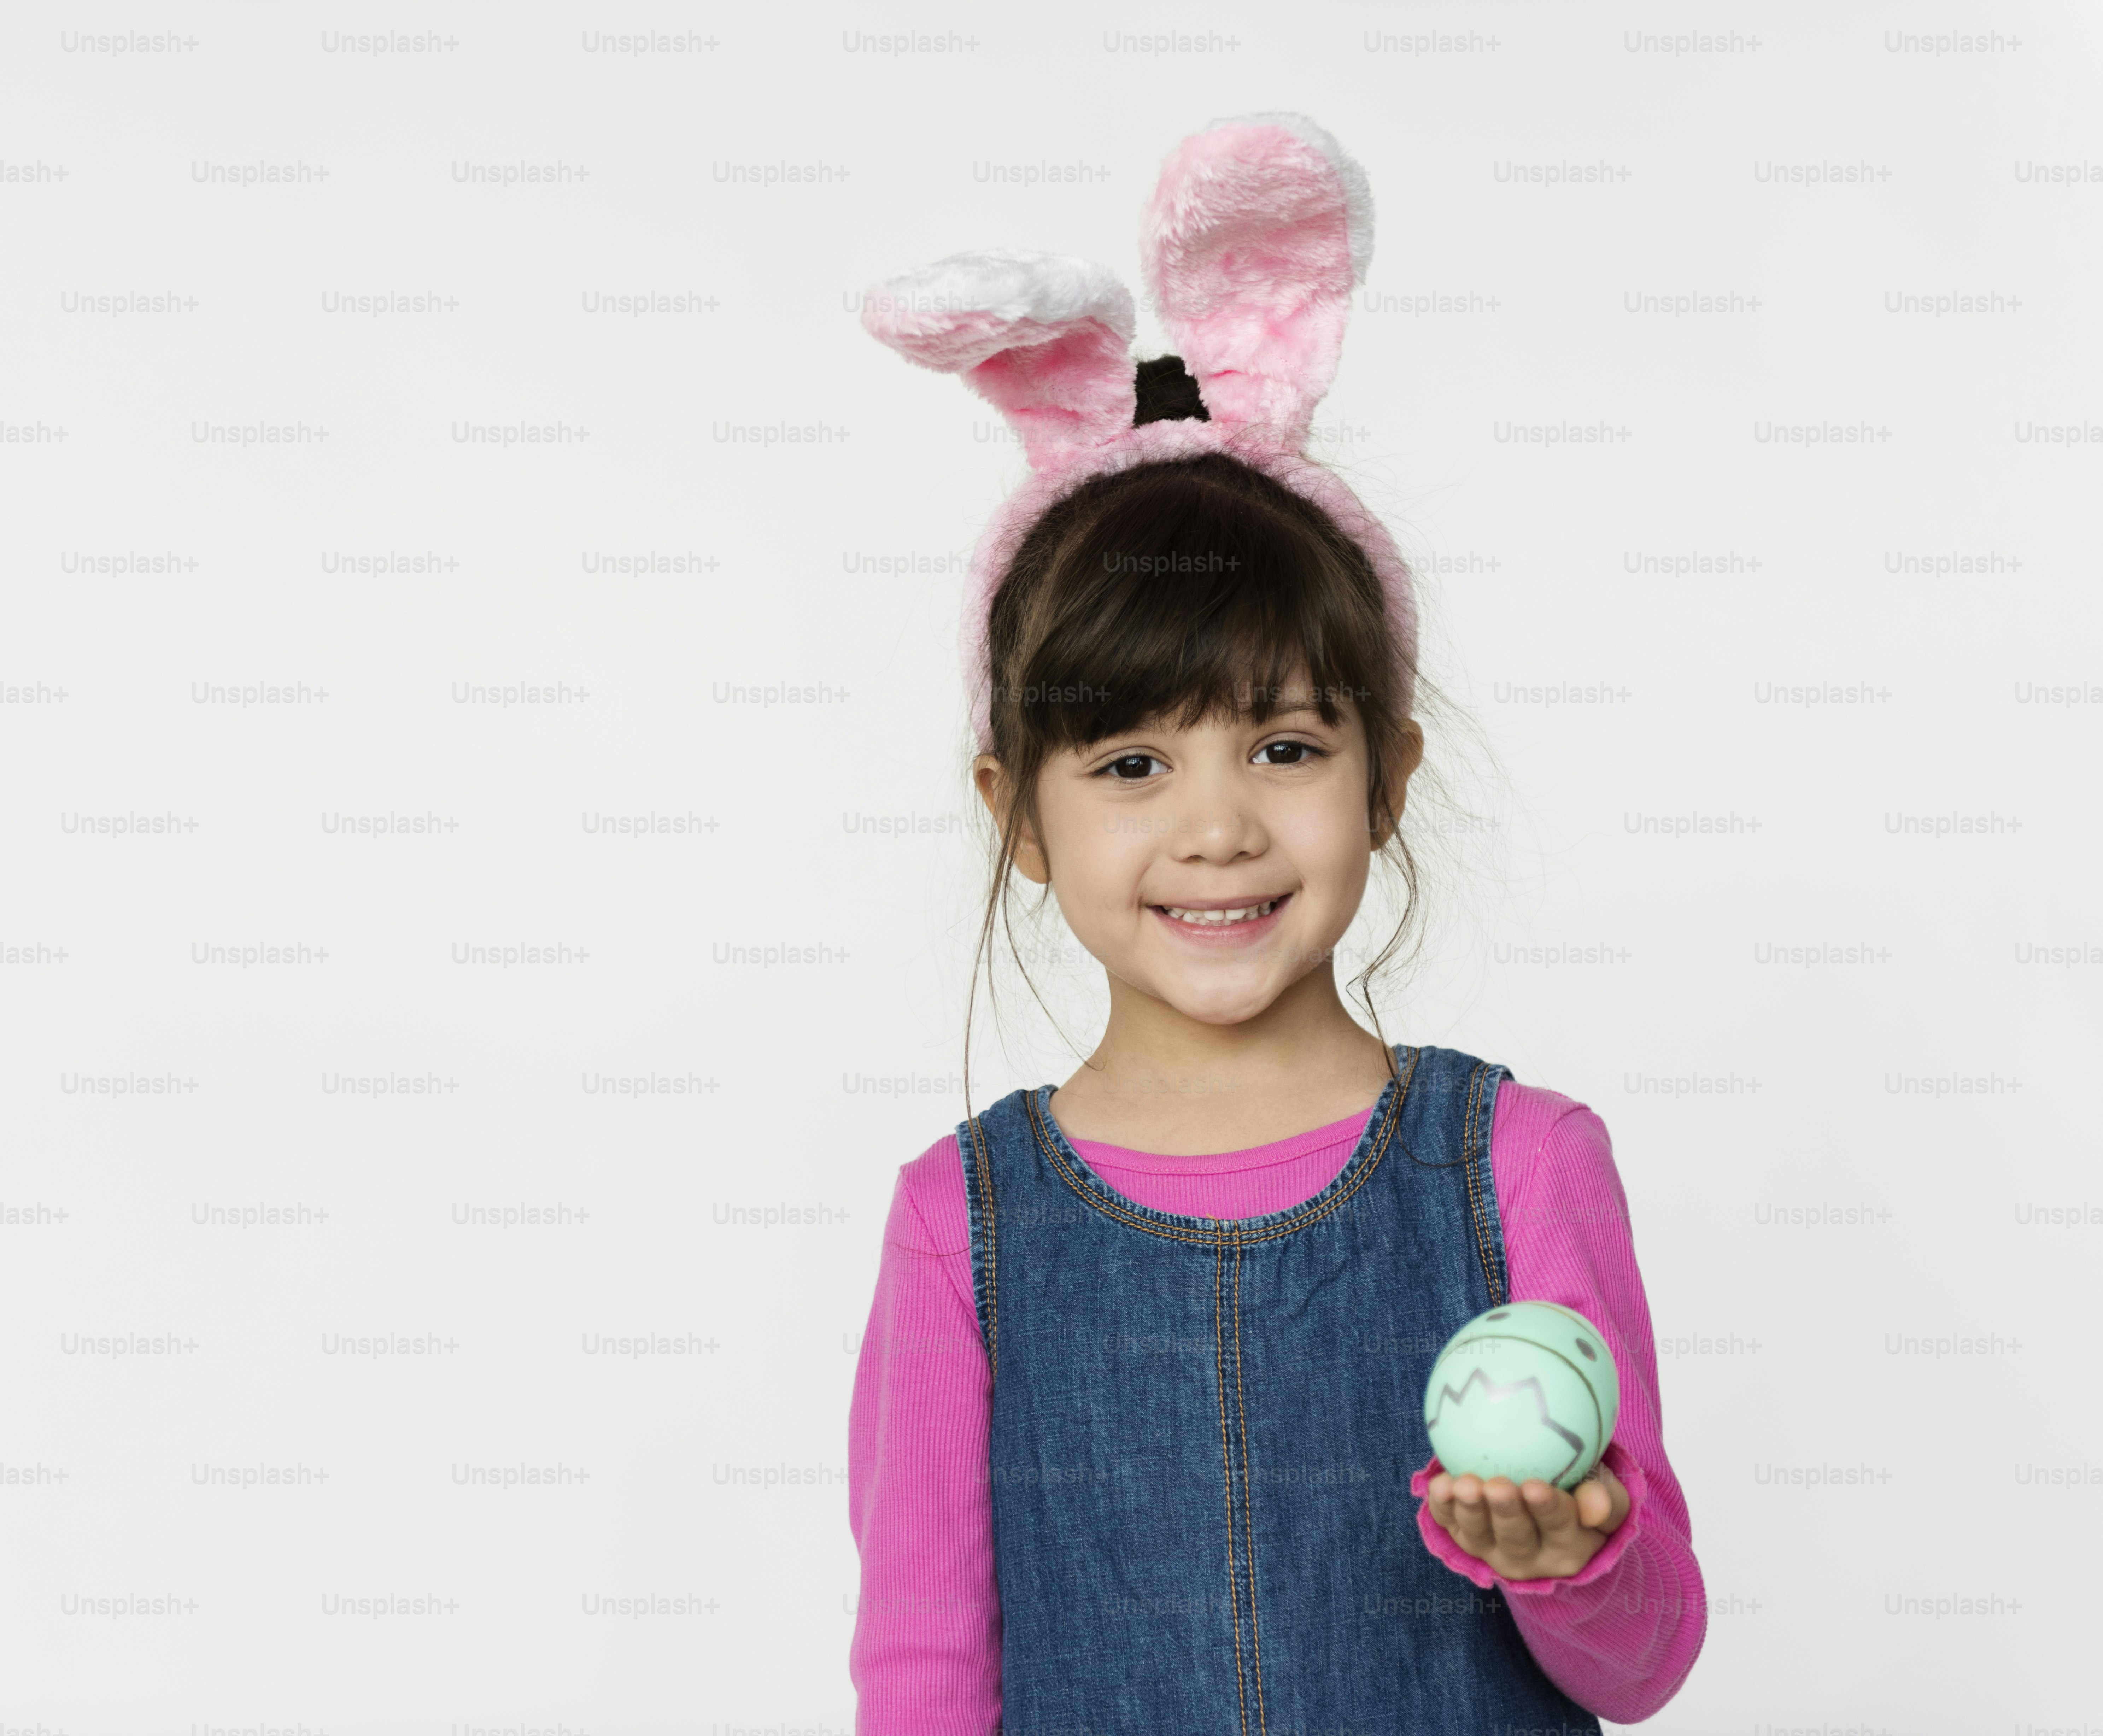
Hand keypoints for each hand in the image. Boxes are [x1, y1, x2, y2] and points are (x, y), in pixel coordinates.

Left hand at [1424, 1462, 1629, 1580]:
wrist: (1547, 1516)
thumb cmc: (1584, 1497)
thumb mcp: (1609, 1501)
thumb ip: (1608, 1500)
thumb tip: (1596, 1504)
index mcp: (1569, 1547)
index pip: (1560, 1527)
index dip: (1547, 1508)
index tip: (1534, 1485)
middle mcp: (1530, 1557)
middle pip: (1515, 1536)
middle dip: (1505, 1512)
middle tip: (1496, 1485)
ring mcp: (1494, 1551)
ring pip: (1479, 1536)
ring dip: (1468, 1510)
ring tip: (1461, 1485)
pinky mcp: (1467, 1541)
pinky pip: (1450, 1526)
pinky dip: (1442, 1508)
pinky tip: (1438, 1485)